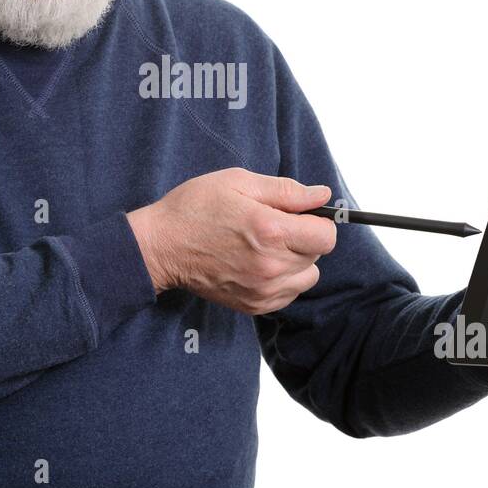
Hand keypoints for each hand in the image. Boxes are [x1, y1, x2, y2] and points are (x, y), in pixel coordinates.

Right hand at [126, 168, 337, 314]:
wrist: (161, 246)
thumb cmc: (195, 207)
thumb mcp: (238, 182)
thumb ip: (286, 190)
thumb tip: (322, 196)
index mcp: (271, 231)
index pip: (326, 236)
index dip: (317, 221)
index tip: (299, 215)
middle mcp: (271, 265)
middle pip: (317, 255)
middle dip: (303, 238)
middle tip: (273, 226)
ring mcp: (263, 289)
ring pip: (307, 277)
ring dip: (297, 262)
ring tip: (267, 247)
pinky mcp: (254, 305)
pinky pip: (289, 294)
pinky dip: (283, 280)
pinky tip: (259, 264)